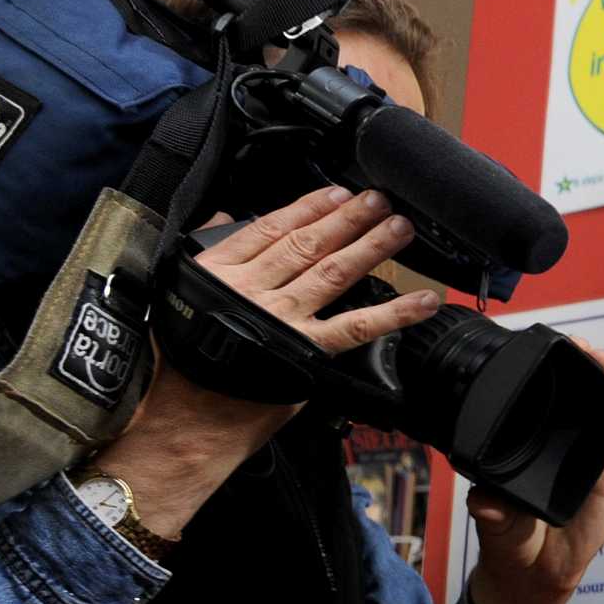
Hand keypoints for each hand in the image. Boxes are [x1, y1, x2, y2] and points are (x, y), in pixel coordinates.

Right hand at [93, 185, 438, 536]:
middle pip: (309, 245)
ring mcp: (283, 318)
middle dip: (348, 219)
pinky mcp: (305, 350)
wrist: (183, 410)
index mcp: (222, 271)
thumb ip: (208, 251)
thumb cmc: (180, 356)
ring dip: (371, 247)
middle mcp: (255, 289)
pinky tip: (423, 301)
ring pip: (334, 274)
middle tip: (379, 200)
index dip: (307, 207)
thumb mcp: (179, 291)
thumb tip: (221, 218)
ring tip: (400, 228)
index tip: (336, 192)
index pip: (271, 228)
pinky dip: (395, 313)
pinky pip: (357, 327)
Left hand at [463, 342, 603, 603]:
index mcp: (525, 441)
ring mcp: (589, 450)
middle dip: (588, 364)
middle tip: (591, 355)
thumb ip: (492, 512)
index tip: (556, 350)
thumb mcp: (496, 523)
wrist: (541, 573)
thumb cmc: (512, 541)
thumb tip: (483, 502)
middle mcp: (558, 439)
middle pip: (578, 389)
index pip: (540, 394)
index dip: (550, 367)